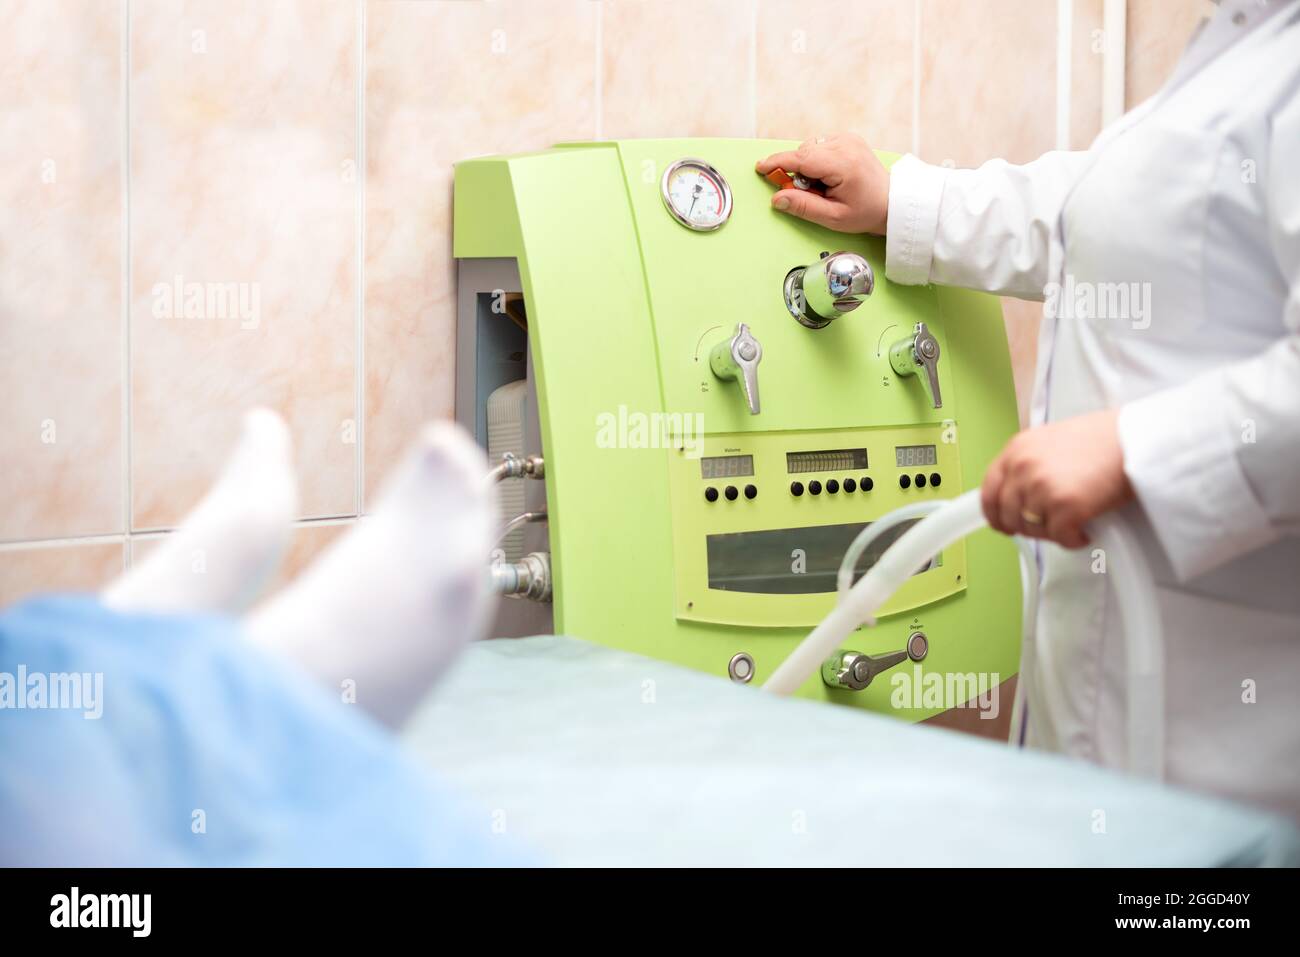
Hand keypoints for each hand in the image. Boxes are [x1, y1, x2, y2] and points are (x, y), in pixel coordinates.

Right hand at [755, 133, 890, 233]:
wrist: (890, 202)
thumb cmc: (865, 211)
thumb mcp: (833, 218)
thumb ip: (803, 207)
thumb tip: (777, 198)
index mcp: (843, 163)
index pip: (801, 158)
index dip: (778, 163)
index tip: (761, 167)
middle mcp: (846, 144)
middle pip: (803, 152)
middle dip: (797, 172)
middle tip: (811, 193)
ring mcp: (848, 138)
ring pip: (809, 148)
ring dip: (807, 166)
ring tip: (823, 185)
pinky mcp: (847, 137)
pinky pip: (819, 145)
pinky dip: (816, 160)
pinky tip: (827, 175)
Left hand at [980, 409, 1133, 547]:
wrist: (1138, 439)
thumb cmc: (1105, 440)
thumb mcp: (1052, 441)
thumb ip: (1030, 465)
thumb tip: (1019, 496)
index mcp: (1016, 449)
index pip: (988, 492)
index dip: (994, 515)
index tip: (1003, 525)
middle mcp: (1023, 467)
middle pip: (1008, 516)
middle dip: (1027, 526)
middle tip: (1050, 524)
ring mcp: (1041, 487)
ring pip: (1031, 529)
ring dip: (1051, 532)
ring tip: (1072, 521)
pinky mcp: (1064, 507)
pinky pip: (1059, 538)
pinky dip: (1074, 539)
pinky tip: (1086, 529)